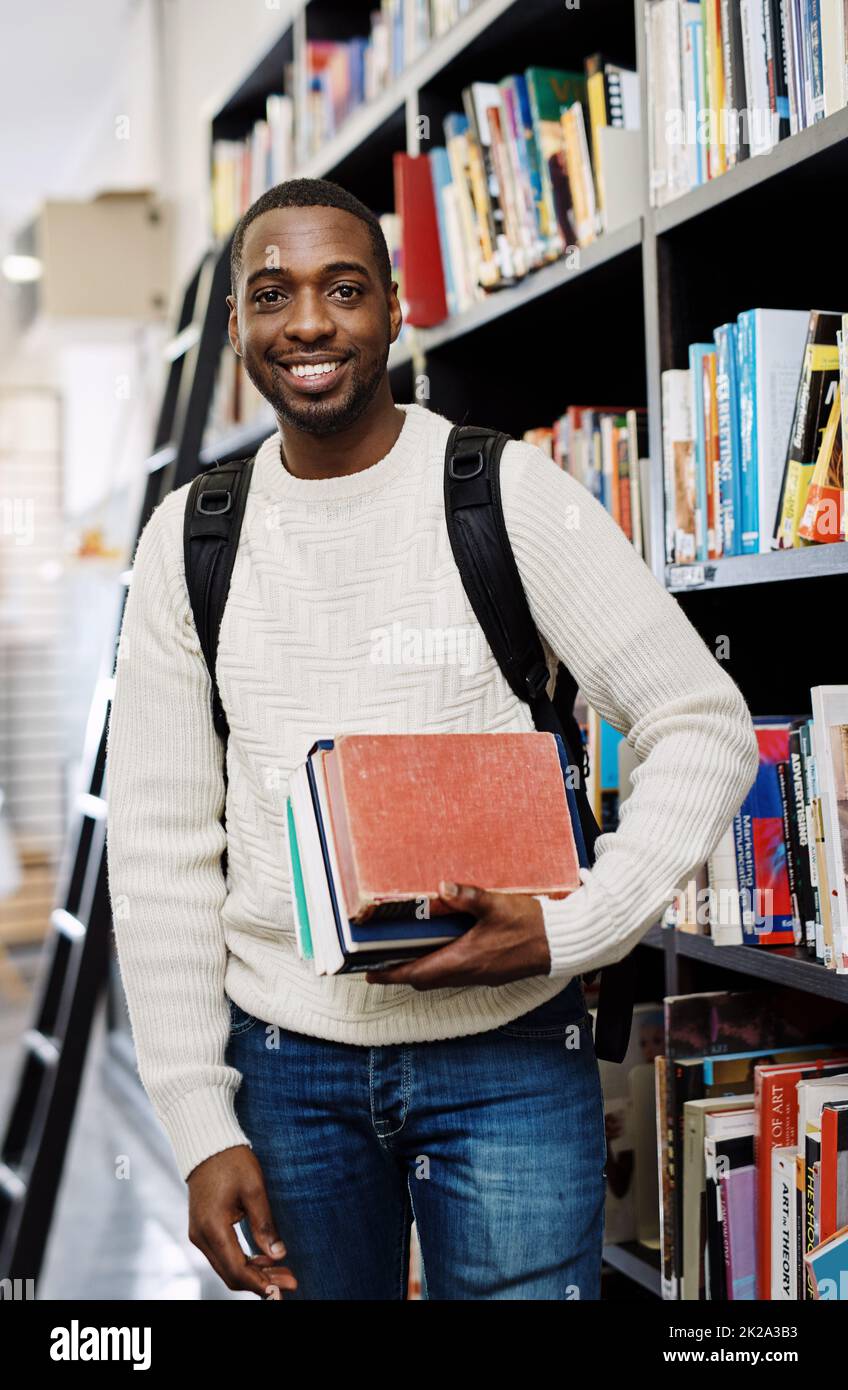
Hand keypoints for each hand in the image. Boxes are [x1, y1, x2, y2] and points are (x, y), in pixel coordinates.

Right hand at [187, 1145, 297, 1298]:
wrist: (207, 1143)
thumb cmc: (232, 1161)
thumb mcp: (254, 1189)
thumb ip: (265, 1224)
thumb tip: (279, 1256)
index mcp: (212, 1227)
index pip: (237, 1269)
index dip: (261, 1283)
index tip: (284, 1289)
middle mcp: (200, 1236)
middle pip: (231, 1273)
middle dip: (261, 1282)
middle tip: (291, 1282)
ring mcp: (199, 1234)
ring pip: (226, 1267)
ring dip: (254, 1273)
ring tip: (283, 1273)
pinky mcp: (202, 1230)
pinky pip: (222, 1255)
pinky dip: (243, 1262)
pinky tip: (264, 1260)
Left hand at [364, 881, 551, 988]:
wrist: (561, 943)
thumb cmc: (530, 925)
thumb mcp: (496, 905)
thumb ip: (468, 896)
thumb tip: (441, 887)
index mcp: (464, 959)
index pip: (418, 973)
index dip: (392, 974)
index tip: (370, 973)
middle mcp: (469, 973)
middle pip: (425, 980)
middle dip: (402, 973)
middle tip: (382, 963)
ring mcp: (481, 976)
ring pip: (441, 979)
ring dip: (422, 970)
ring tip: (405, 955)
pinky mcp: (491, 973)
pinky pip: (457, 975)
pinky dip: (442, 967)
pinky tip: (443, 949)